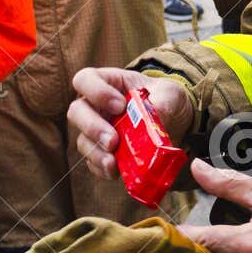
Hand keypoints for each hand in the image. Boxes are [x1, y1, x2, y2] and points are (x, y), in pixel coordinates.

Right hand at [69, 67, 194, 177]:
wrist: (174, 120)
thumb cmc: (165, 98)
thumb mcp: (170, 94)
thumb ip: (162, 102)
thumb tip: (153, 122)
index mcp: (107, 82)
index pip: (85, 80)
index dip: (96, 92)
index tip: (120, 105)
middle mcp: (95, 105)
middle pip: (76, 112)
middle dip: (92, 127)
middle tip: (113, 140)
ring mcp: (95, 130)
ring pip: (82, 140)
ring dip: (97, 153)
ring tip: (113, 162)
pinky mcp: (103, 152)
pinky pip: (93, 162)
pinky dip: (102, 169)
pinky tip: (115, 172)